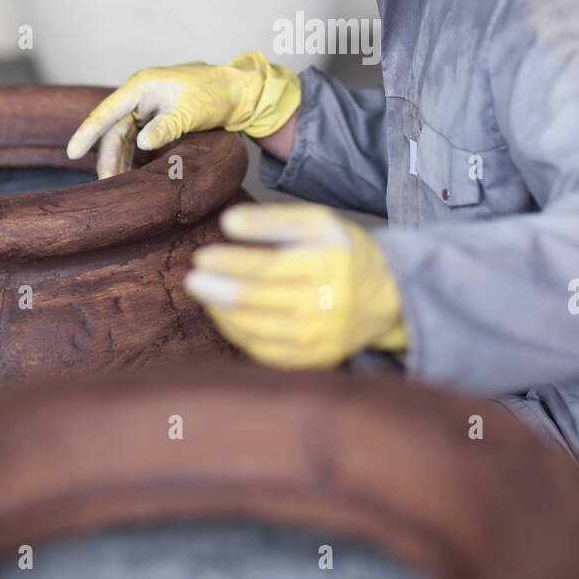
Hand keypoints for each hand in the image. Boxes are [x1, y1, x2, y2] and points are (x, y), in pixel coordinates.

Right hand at [66, 52, 299, 178]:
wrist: (240, 91)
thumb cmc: (217, 94)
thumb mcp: (193, 111)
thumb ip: (167, 126)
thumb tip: (142, 142)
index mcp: (143, 85)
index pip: (108, 111)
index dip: (87, 131)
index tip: (72, 152)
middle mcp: (140, 94)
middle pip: (114, 129)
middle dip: (108, 157)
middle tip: (106, 185)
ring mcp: (148, 106)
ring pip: (123, 136)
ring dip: (119, 160)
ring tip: (115, 185)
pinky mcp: (156, 117)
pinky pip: (136, 139)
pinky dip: (132, 156)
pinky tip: (129, 175)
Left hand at [184, 201, 406, 367]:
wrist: (387, 296)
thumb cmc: (345, 252)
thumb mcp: (318, 222)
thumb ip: (273, 219)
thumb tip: (227, 222)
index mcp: (327, 266)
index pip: (266, 267)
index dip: (229, 262)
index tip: (203, 255)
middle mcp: (324, 306)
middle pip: (255, 299)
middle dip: (215, 288)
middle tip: (192, 278)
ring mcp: (318, 338)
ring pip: (253, 328)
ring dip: (221, 311)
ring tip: (205, 294)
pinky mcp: (312, 359)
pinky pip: (263, 351)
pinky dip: (237, 333)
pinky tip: (225, 316)